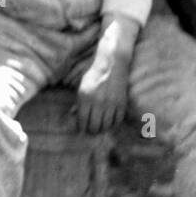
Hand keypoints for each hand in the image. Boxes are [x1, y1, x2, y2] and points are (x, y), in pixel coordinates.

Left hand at [75, 15, 137, 133]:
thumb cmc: (94, 76)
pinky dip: (113, 123)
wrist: (112, 66)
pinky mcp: (121, 103)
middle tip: (91, 130)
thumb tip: (73, 115)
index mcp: (85, 97)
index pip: (82, 120)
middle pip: (95, 126)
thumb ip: (78, 102)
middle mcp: (98, 102)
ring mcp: (111, 103)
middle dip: (92, 130)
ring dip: (103, 128)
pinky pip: (117, 120)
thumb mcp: (81, 87)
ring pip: (106, 125)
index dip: (82, 128)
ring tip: (100, 127)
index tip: (82, 130)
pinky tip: (110, 122)